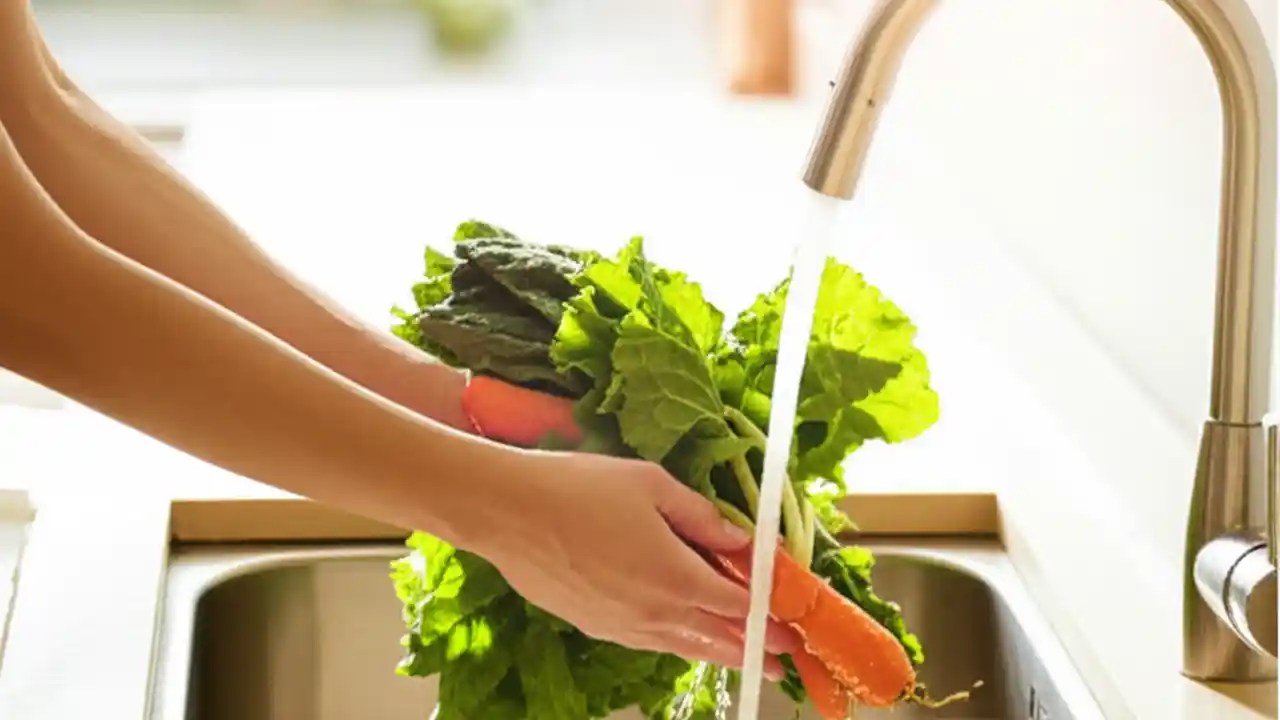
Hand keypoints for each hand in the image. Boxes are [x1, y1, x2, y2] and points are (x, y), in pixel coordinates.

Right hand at [474, 448, 798, 678]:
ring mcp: (623, 626)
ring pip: (684, 646)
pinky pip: (650, 641)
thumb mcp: (651, 485)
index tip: (793, 625)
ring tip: (743, 656)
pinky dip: (678, 641)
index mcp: (677, 577)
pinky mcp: (596, 628)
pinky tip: (683, 636)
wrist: (507, 512)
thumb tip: (742, 541)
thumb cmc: (580, 487)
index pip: (739, 606)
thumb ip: (702, 517)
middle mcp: (655, 612)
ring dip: (718, 651)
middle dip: (755, 649)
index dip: (770, 617)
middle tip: (782, 658)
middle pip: (718, 639)